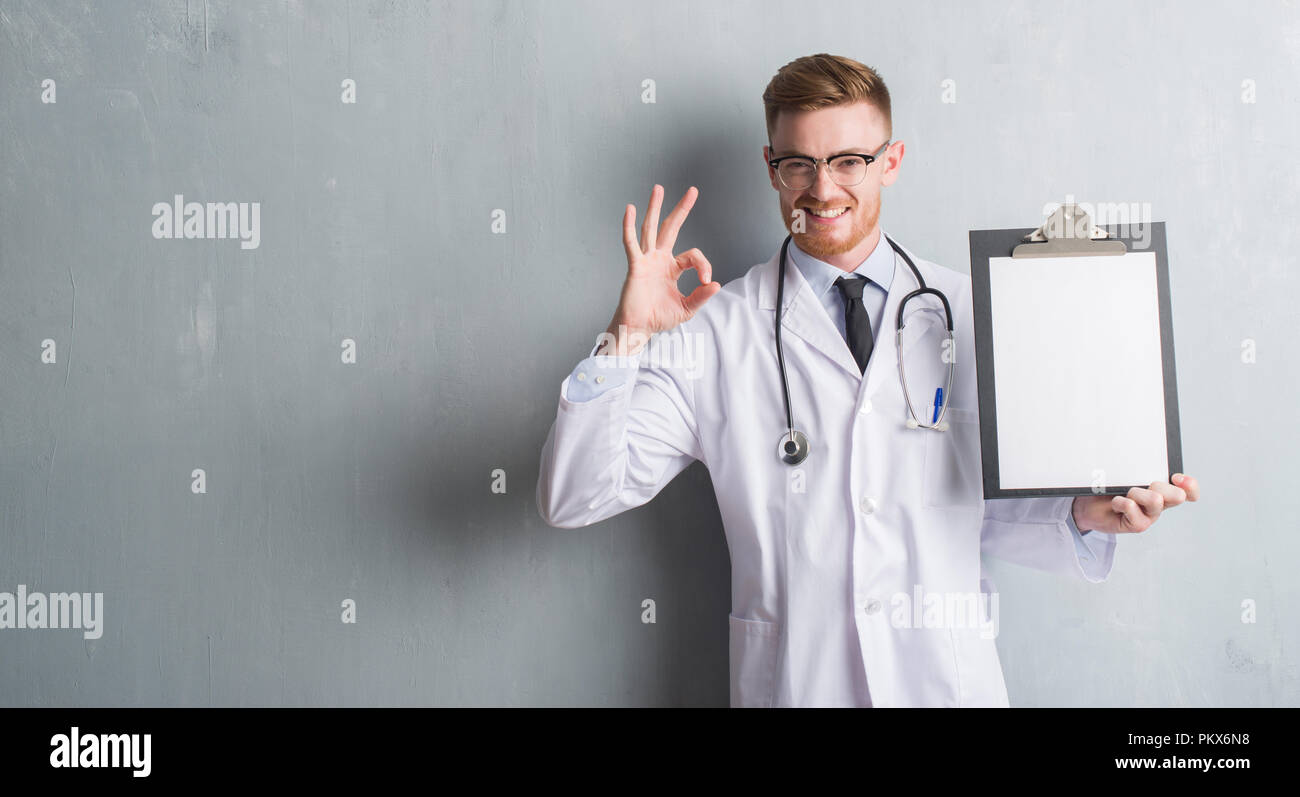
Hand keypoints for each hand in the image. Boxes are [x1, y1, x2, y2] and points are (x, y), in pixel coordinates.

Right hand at [600, 184, 720, 355]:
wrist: (640, 328)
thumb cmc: (659, 318)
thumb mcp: (687, 308)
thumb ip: (700, 296)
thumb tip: (715, 284)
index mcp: (672, 268)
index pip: (693, 256)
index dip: (703, 265)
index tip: (706, 281)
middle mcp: (659, 259)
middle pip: (671, 228)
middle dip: (681, 209)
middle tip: (693, 190)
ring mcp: (646, 260)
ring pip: (651, 229)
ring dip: (655, 208)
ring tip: (658, 189)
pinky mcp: (635, 266)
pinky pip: (631, 244)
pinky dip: (629, 227)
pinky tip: (629, 209)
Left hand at [1071, 473, 1200, 533]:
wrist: (1088, 506)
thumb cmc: (1107, 488)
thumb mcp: (1124, 474)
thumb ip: (1137, 468)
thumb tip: (1142, 457)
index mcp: (1163, 489)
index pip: (1189, 491)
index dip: (1190, 485)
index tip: (1176, 477)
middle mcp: (1161, 503)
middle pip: (1178, 496)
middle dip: (1160, 486)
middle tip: (1143, 485)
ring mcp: (1150, 516)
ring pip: (1156, 500)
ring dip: (1137, 493)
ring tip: (1125, 494)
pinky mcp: (1138, 525)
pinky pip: (1133, 508)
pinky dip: (1121, 502)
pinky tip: (1116, 503)